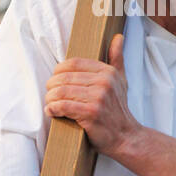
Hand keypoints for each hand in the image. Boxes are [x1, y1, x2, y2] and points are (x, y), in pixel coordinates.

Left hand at [44, 34, 138, 156]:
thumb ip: (117, 59)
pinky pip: (63, 106)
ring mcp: (98, 98)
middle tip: (50, 95)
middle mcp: (104, 82)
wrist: (125, 137)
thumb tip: (118, 38)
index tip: (55, 81)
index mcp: (107, 72)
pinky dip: (53, 109)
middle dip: (52, 86)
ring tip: (50, 104)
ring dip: (50, 99)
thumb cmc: (118, 109)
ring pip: (61, 92)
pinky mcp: (91, 113)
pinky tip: (51, 111)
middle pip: (64, 77)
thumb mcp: (121, 81)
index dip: (58, 71)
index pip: (73, 63)